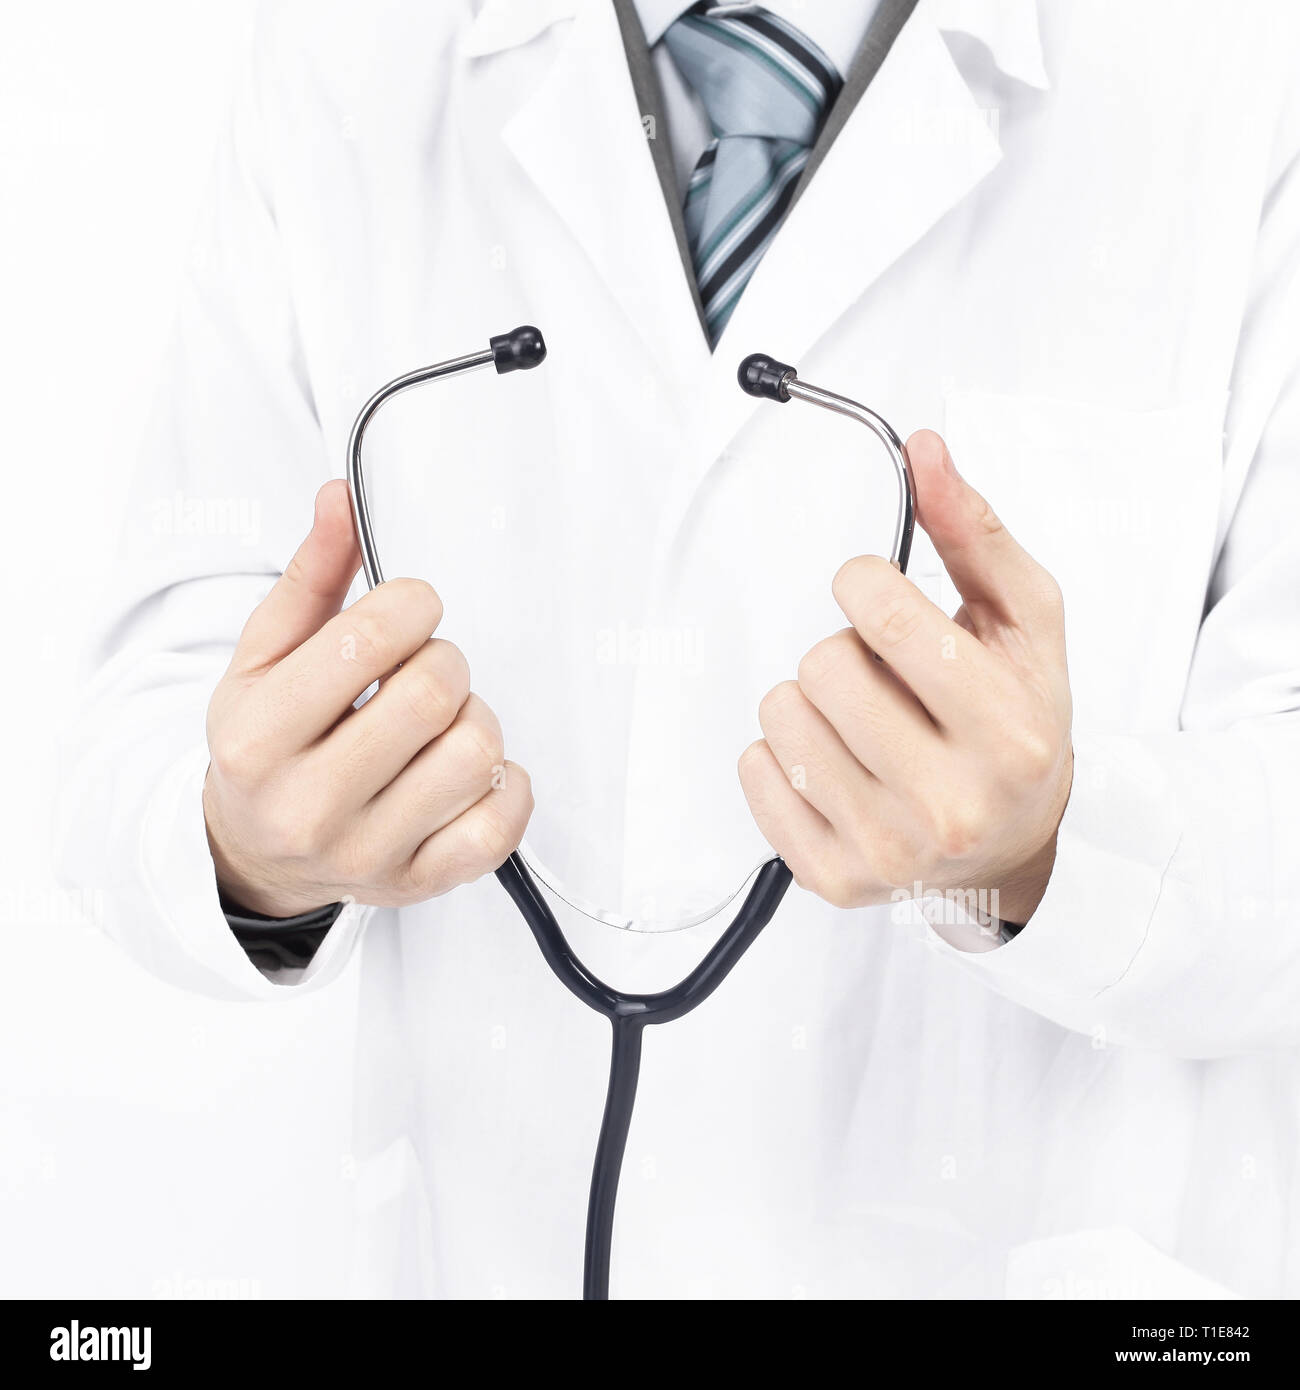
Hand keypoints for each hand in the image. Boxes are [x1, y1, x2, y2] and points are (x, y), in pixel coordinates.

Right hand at [203, 481, 532, 916]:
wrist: (257, 851)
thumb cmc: (267, 744)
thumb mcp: (264, 657)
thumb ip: (310, 577)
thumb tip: (341, 497)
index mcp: (260, 738)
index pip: (370, 640)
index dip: (413, 603)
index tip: (410, 610)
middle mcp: (309, 805)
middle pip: (435, 694)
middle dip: (446, 660)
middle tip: (426, 667)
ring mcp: (368, 852)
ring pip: (479, 754)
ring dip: (477, 718)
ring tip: (442, 722)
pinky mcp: (420, 883)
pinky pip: (503, 825)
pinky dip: (508, 786)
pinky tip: (471, 774)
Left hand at [739, 430, 1072, 927]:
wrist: (1014, 842)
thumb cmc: (1018, 724)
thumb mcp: (1025, 622)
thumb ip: (975, 532)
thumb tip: (926, 451)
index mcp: (1006, 732)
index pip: (884, 618)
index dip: (864, 585)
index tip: (877, 598)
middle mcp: (949, 802)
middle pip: (822, 665)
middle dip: (845, 650)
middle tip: (885, 677)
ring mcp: (886, 848)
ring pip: (779, 714)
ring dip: (811, 701)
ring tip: (864, 723)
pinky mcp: (832, 876)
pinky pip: (753, 770)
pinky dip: (781, 753)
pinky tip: (837, 763)